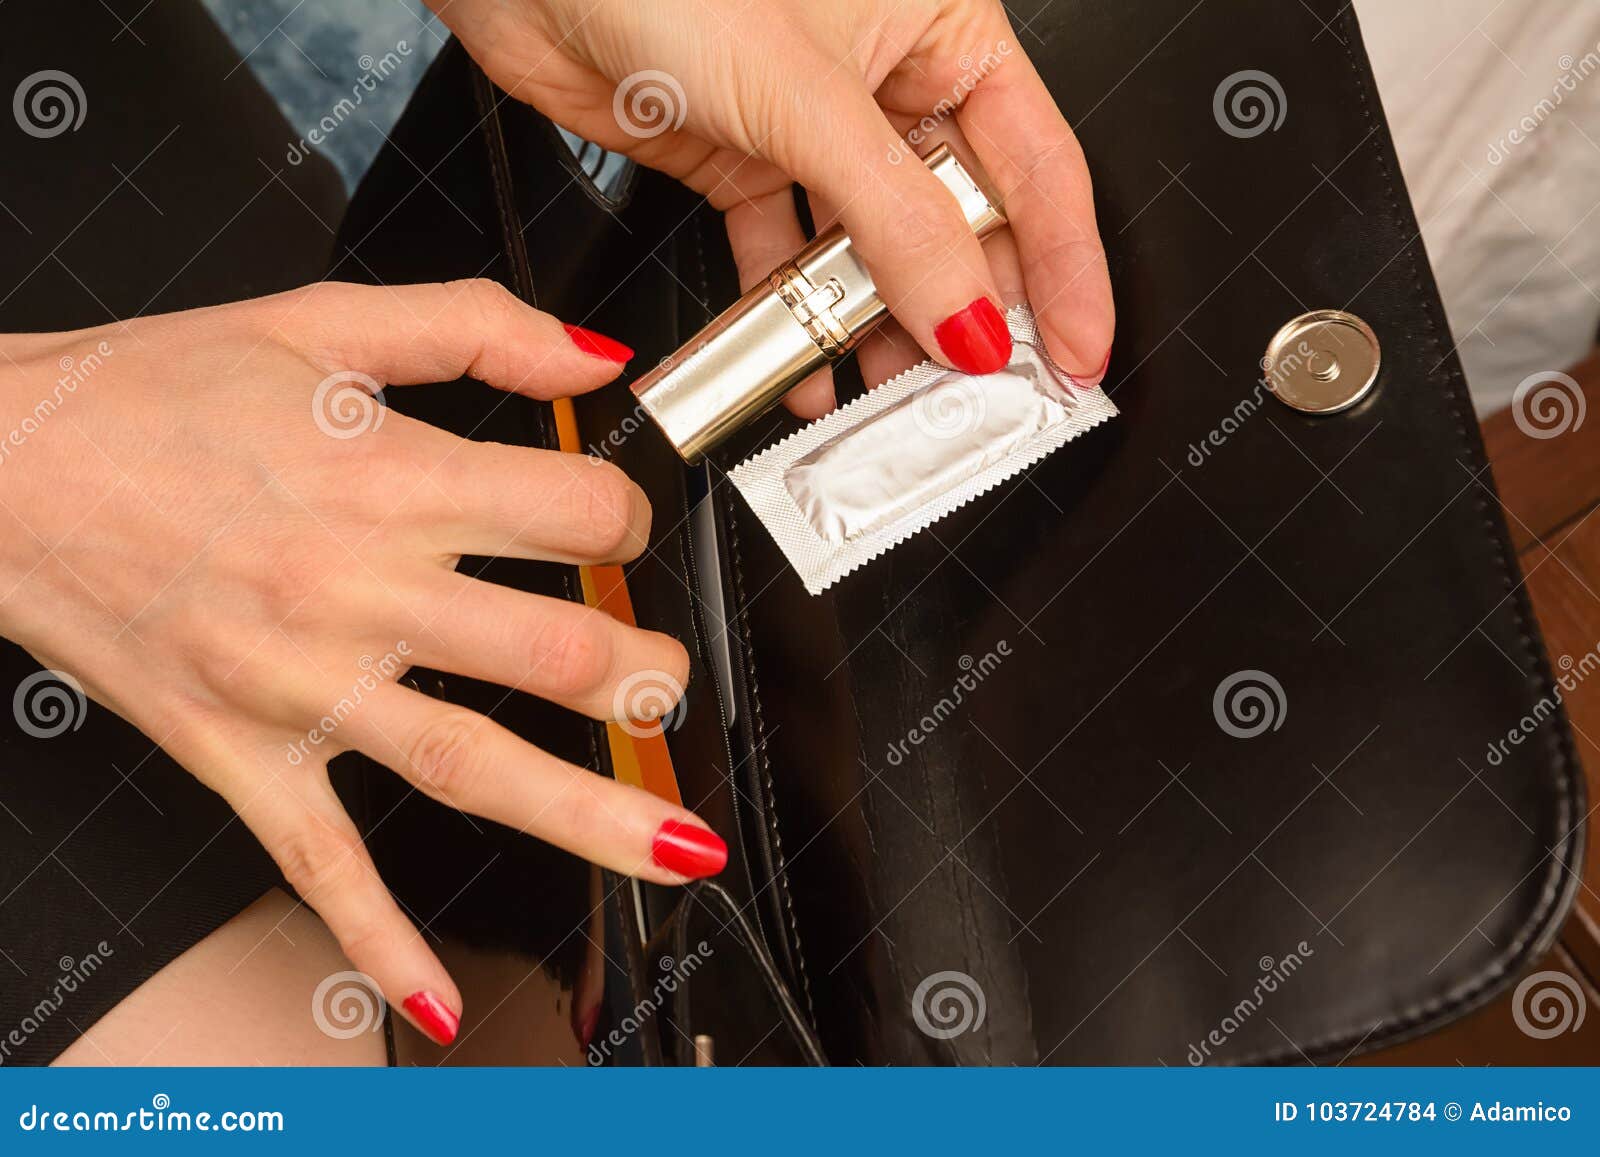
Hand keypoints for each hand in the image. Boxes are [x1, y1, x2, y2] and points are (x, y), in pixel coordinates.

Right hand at [0, 281, 719, 1046]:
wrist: (0, 466)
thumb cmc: (153, 397)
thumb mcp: (321, 322)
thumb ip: (475, 324)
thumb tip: (594, 357)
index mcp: (391, 479)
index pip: (573, 513)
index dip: (627, 515)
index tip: (619, 524)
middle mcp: (359, 589)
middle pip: (554, 651)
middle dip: (646, 676)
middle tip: (673, 684)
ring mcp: (302, 685)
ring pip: (473, 764)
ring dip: (592, 812)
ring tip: (678, 845)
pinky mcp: (241, 754)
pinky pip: (320, 862)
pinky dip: (380, 938)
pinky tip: (436, 998)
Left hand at [434, 0, 1114, 414]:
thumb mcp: (811, 99)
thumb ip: (896, 222)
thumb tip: (968, 314)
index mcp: (941, 29)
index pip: (1035, 166)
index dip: (1063, 268)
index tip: (1077, 351)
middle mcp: (886, 78)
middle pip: (956, 219)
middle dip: (967, 312)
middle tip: (981, 393)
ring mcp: (812, 125)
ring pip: (871, 250)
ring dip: (876, 330)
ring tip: (891, 396)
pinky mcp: (744, 160)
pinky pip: (788, 258)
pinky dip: (792, 319)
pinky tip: (804, 371)